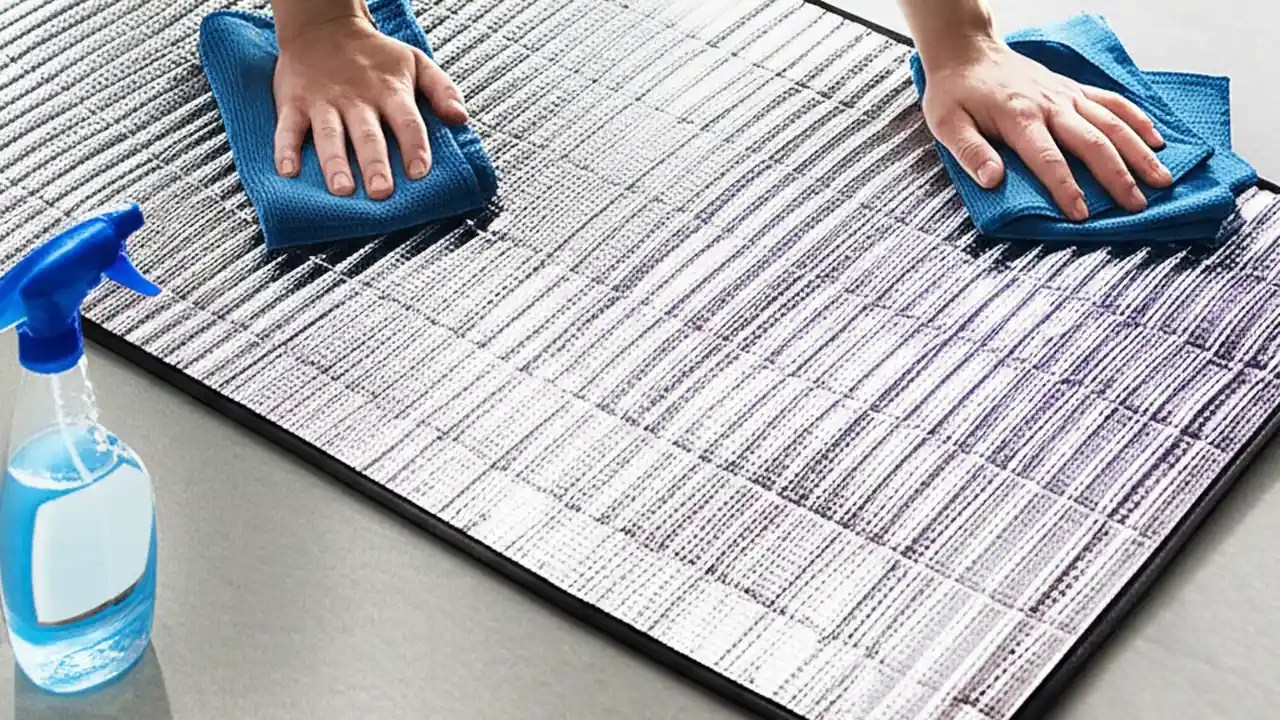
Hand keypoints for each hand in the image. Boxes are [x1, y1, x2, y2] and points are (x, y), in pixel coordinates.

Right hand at [272, 13, 468, 199]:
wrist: (323, 26)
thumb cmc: (374, 54)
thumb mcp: (416, 61)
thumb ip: (442, 89)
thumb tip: (461, 118)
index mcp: (389, 91)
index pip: (407, 121)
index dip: (415, 146)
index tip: (419, 172)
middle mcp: (357, 98)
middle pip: (368, 134)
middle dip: (375, 163)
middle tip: (381, 192)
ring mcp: (323, 102)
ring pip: (330, 135)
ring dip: (335, 163)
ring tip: (342, 189)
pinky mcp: (294, 104)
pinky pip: (288, 128)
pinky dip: (285, 149)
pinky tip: (287, 171)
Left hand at [921, 38, 1172, 220]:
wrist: (967, 52)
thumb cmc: (955, 92)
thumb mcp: (948, 124)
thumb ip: (971, 153)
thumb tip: (992, 181)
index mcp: (1019, 117)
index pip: (1048, 159)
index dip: (1066, 188)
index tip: (1082, 214)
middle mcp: (1050, 104)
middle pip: (1092, 142)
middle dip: (1118, 175)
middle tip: (1137, 205)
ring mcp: (1066, 95)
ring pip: (1111, 123)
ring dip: (1139, 151)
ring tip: (1161, 178)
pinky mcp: (1074, 88)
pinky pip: (1112, 102)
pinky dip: (1137, 120)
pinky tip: (1157, 140)